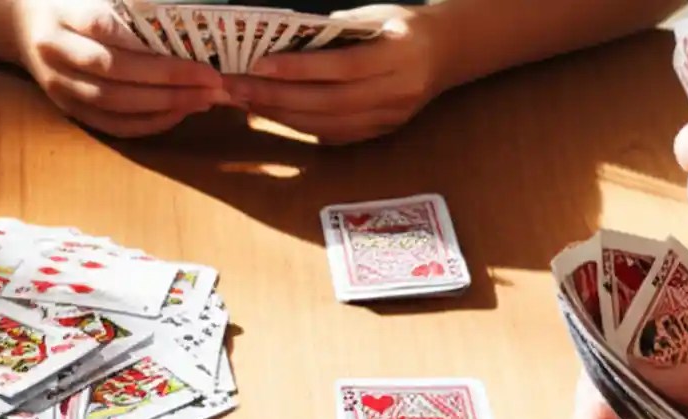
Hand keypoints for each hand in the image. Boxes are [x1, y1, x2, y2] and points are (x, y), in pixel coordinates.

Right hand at [14, 0, 225, 136]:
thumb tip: (176, 8)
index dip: (145, 41)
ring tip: (202, 99)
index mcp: (63, 13)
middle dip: (168, 78)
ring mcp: (60, 84)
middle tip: (211, 80)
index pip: (102, 26)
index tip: (189, 47)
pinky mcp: (67, 108)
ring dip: (163, 104)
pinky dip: (146, 123)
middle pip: (114, 70)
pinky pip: (109, 124)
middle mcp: (56, 51)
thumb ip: (130, 2)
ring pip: (113, 102)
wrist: (20, 24)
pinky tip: (177, 114)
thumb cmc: (69, 0)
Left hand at [223, 5, 444, 144]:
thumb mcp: (376, 15)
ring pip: (328, 125)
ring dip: (282, 115)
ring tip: (247, 102)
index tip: (259, 64)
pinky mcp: (382, 132)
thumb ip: (335, 30)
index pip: (342, 66)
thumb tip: (283, 41)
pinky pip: (335, 135)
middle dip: (277, 97)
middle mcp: (397, 91)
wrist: (449, 51)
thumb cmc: (404, 26)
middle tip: (237, 90)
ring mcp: (390, 117)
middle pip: (328, 102)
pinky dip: (300, 126)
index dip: (298, 69)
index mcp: (399, 54)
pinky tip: (274, 114)